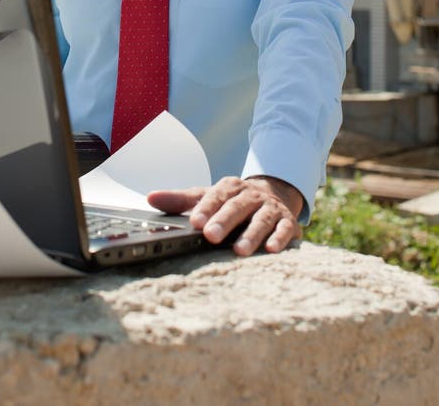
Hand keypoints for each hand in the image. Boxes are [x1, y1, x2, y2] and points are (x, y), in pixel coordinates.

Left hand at [147, 175, 302, 256]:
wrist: (273, 195)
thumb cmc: (233, 202)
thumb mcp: (208, 198)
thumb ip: (181, 200)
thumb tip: (150, 198)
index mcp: (230, 187)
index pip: (216, 195)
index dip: (206, 208)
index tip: (195, 222)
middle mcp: (251, 195)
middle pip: (237, 206)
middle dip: (224, 220)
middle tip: (211, 236)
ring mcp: (270, 208)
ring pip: (261, 219)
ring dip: (252, 234)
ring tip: (240, 251)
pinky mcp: (287, 222)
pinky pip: (285, 229)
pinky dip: (280, 238)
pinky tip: (272, 250)